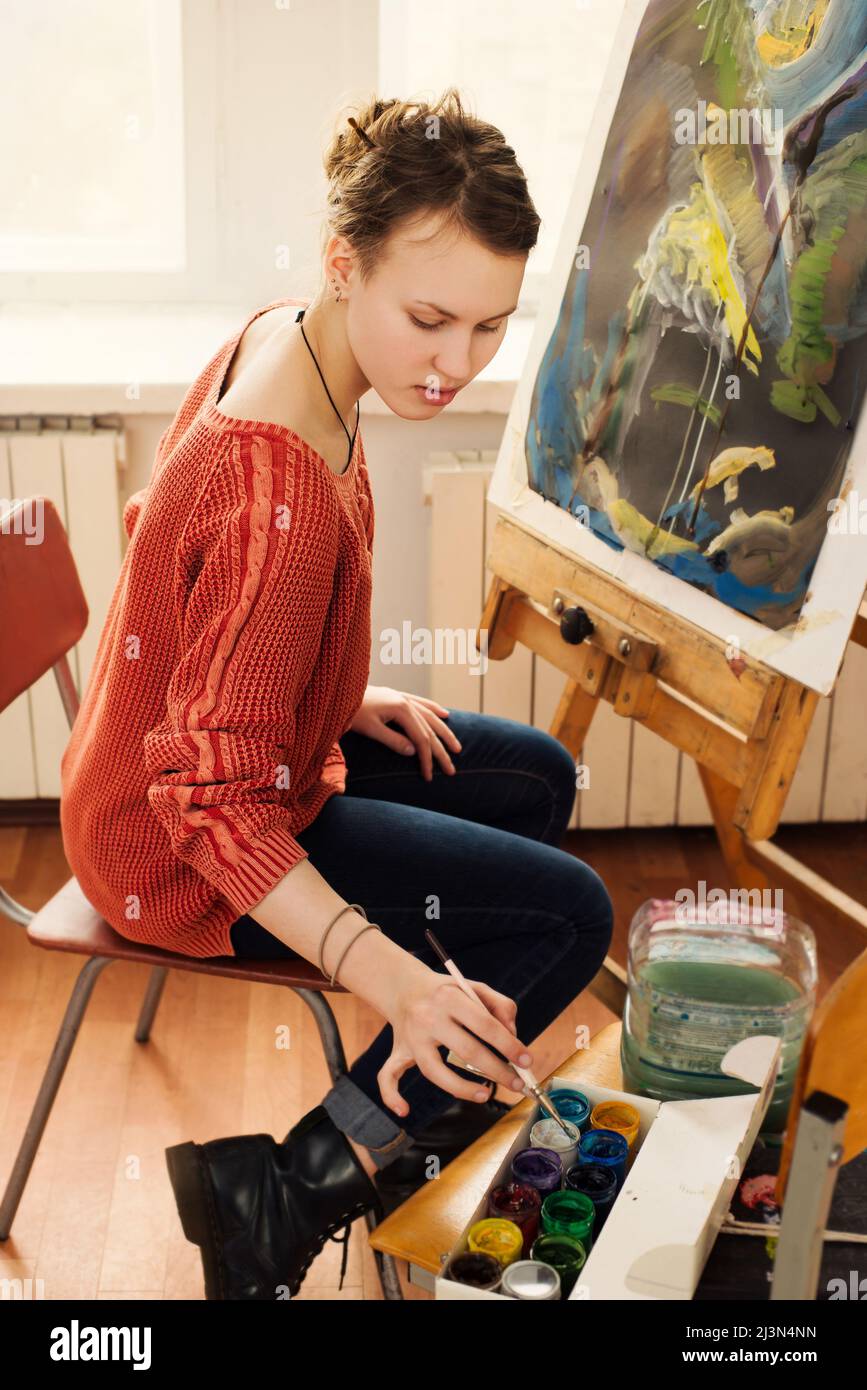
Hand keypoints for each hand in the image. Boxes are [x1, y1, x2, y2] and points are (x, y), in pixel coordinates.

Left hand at [347, 685, 461, 780]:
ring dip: (444, 732)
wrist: (338, 692)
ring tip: (456, 747)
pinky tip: (445, 715)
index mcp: (401, 709)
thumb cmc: (351, 711)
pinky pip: (422, 703)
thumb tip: (414, 752)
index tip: (429, 776)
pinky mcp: (397, 696)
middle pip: (430, 729)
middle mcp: (406, 701)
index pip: (421, 738)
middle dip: (441, 751)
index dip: (427, 759)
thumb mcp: (370, 729)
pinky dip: (434, 710)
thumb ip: (393, 740)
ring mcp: (403, 697)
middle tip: (451, 770)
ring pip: (430, 716)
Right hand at [377, 966, 532, 1117]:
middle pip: (467, 1050)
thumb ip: (500, 1005)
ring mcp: (411, 1038)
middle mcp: (428, 1018)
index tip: (526, 1060)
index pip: (485, 1025)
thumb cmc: (446, 991)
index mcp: (449, 998)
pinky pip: (388, 1077)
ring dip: (462, 1088)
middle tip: (517, 1083)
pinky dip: (392, 1096)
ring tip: (485, 1095)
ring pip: (434, 1071)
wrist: (403, 986)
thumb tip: (512, 1034)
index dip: (509, 1045)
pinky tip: (404, 1111)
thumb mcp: (474, 987)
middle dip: (497, 1070)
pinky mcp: (398, 1051)